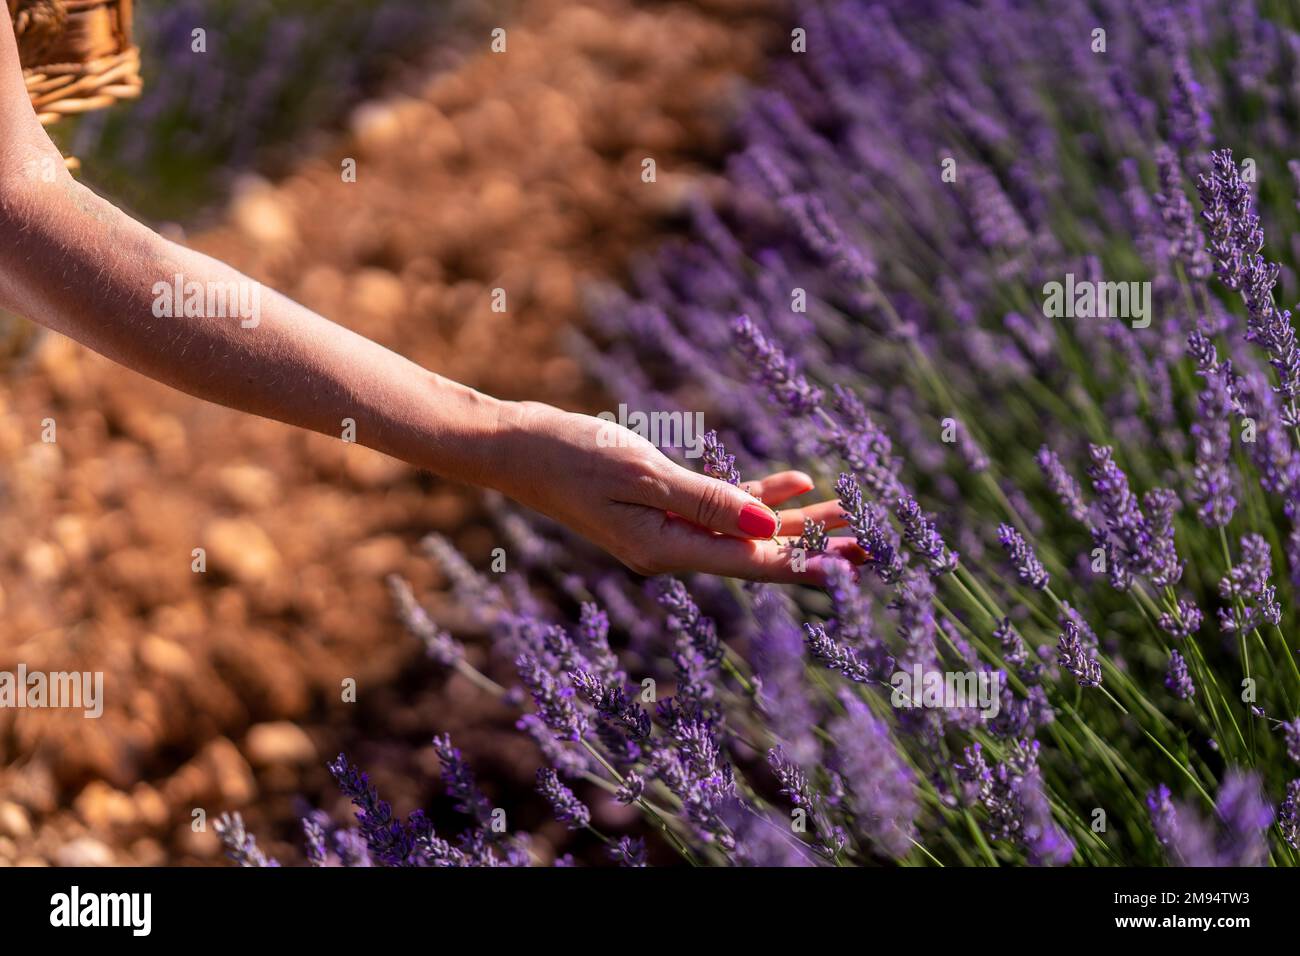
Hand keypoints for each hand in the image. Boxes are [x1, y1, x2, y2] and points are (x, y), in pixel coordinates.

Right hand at [488, 401, 863, 582]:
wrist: (515, 446)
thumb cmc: (569, 455)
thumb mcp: (641, 473)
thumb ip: (706, 502)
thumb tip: (766, 530)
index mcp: (666, 550)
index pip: (753, 564)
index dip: (808, 562)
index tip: (854, 562)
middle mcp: (671, 549)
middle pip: (758, 553)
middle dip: (814, 547)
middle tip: (871, 544)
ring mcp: (665, 529)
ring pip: (745, 530)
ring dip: (795, 522)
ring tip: (847, 514)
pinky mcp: (658, 505)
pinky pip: (720, 506)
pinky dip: (756, 497)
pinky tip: (793, 484)